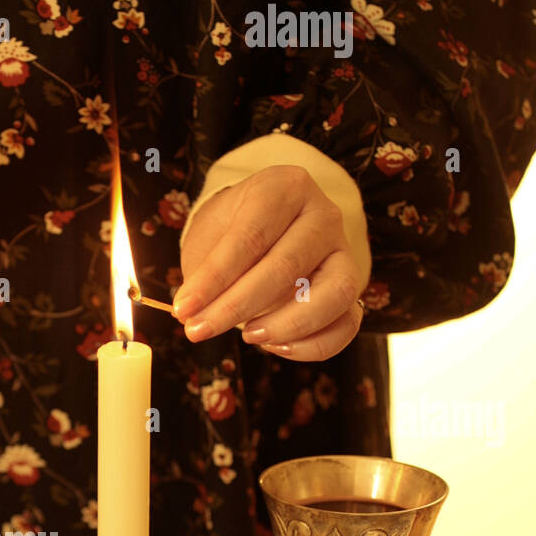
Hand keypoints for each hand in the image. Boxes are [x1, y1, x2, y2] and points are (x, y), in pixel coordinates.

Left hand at [173, 165, 367, 359]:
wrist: (266, 229)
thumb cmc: (234, 231)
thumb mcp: (211, 237)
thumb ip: (204, 272)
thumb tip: (191, 315)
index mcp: (285, 187)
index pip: (251, 236)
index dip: (214, 278)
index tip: (183, 308)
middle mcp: (323, 214)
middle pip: (286, 266)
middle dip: (235, 307)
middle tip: (198, 330)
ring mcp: (343, 252)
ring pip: (334, 294)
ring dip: (285, 325)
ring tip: (247, 336)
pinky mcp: (352, 289)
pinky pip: (348, 324)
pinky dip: (313, 346)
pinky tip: (275, 347)